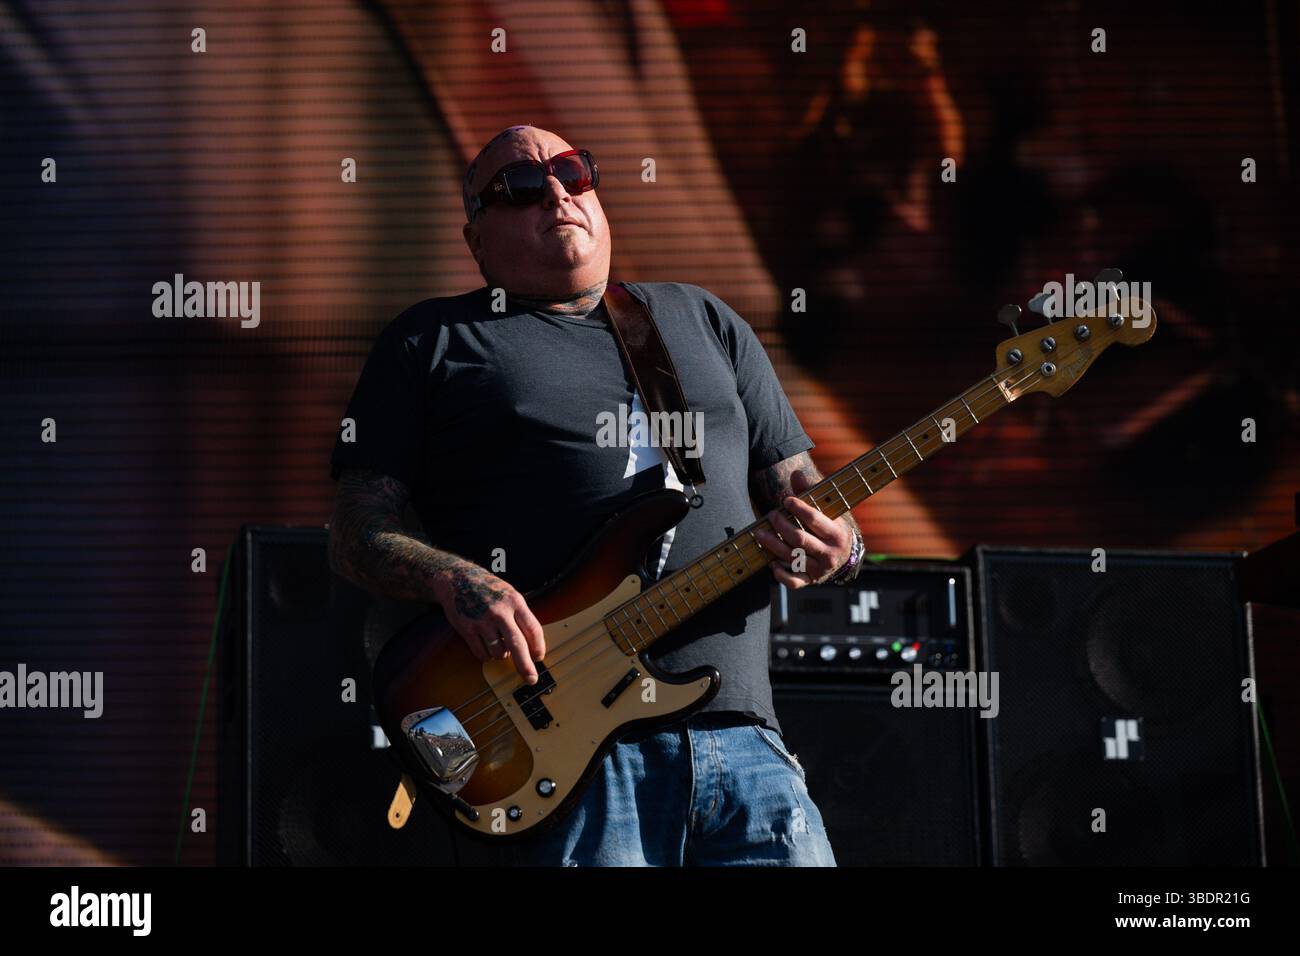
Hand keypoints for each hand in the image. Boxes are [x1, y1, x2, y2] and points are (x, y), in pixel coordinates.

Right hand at [433, 562, 546, 682]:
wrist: (457, 579)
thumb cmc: (488, 589)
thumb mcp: (510, 595)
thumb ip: (521, 616)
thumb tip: (533, 644)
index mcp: (514, 602)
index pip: (533, 628)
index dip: (539, 646)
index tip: (539, 658)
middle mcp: (499, 612)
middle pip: (517, 644)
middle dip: (525, 666)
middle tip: (531, 679)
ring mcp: (482, 621)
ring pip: (498, 652)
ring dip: (501, 655)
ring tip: (498, 644)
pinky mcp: (467, 628)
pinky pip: (481, 653)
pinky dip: (485, 655)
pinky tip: (485, 646)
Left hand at [753, 470, 853, 588]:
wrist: (846, 557)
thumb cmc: (833, 528)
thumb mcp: (829, 510)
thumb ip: (812, 492)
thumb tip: (796, 474)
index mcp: (836, 533)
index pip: (814, 519)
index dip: (798, 508)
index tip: (786, 500)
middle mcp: (829, 553)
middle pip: (799, 539)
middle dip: (781, 525)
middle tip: (771, 514)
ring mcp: (820, 569)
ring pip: (792, 557)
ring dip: (772, 545)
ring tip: (759, 533)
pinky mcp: (810, 580)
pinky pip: (794, 582)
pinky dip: (781, 574)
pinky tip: (771, 563)